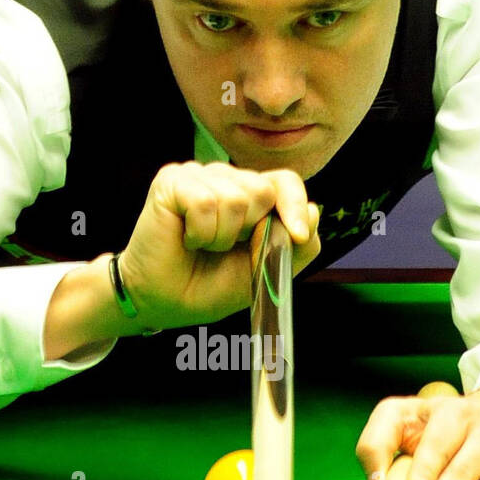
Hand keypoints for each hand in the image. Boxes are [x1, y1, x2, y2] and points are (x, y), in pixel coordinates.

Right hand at [116, 161, 320, 329]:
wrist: (165, 303)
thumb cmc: (208, 286)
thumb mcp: (264, 272)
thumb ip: (297, 248)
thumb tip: (315, 211)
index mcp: (251, 197)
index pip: (285, 182)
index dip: (295, 204)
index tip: (298, 234)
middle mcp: (226, 180)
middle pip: (262, 190)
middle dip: (249, 231)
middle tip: (223, 248)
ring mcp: (198, 176)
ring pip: (235, 198)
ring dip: (221, 237)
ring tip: (202, 245)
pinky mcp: (172, 181)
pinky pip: (205, 203)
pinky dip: (201, 232)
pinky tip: (187, 239)